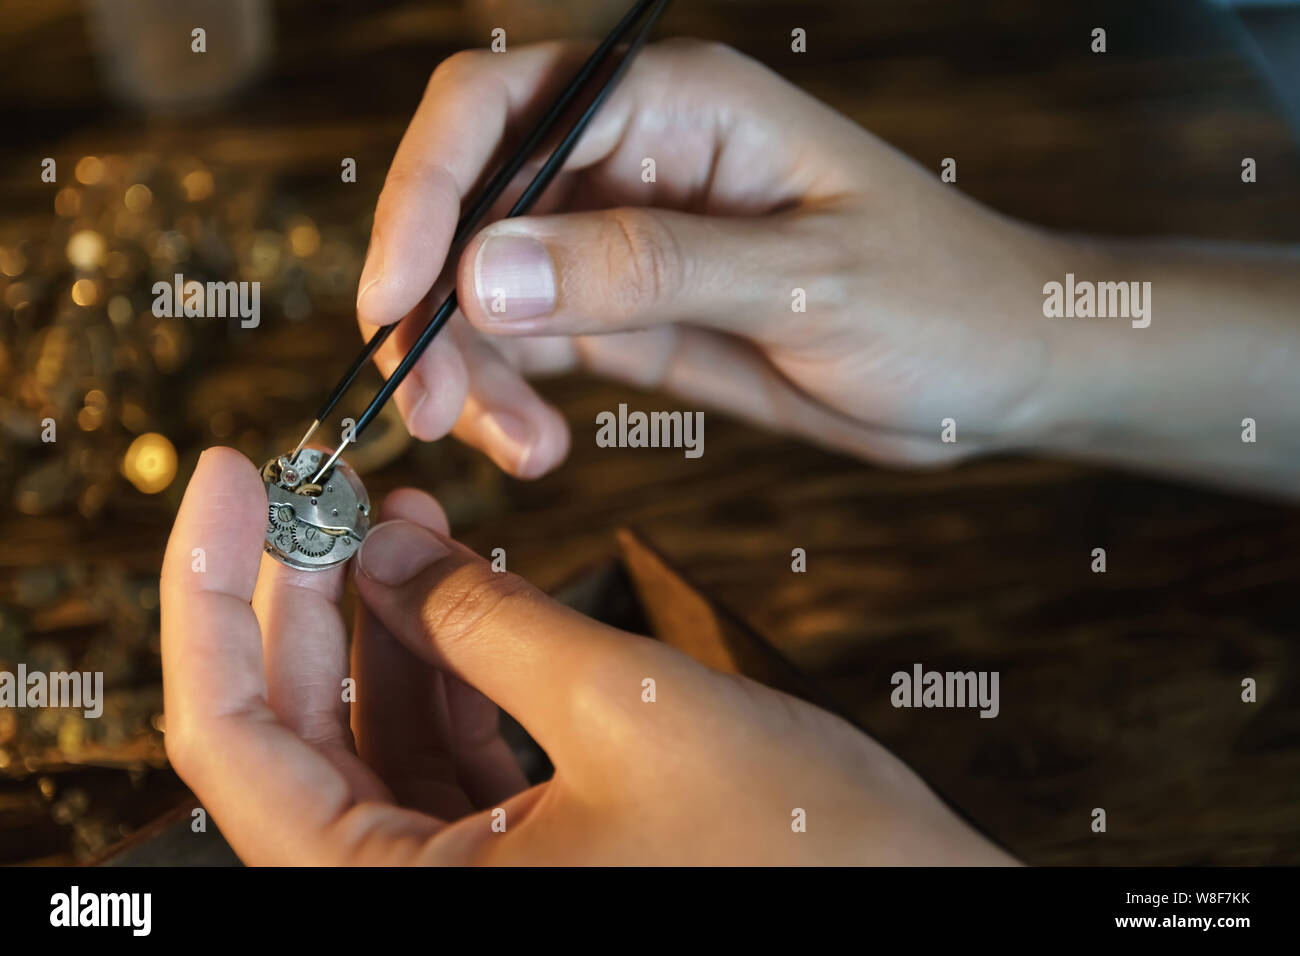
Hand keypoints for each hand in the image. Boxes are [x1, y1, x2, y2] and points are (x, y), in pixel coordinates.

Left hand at [161, 447, 1014, 863]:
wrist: (908, 908)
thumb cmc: (792, 857)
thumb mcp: (622, 710)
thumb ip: (486, 621)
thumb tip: (383, 547)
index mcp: (397, 899)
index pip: (229, 738)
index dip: (209, 591)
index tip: (229, 478)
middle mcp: (409, 898)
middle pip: (291, 728)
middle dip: (303, 592)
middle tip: (321, 484)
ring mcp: (465, 879)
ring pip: (369, 733)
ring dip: (380, 617)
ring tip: (398, 514)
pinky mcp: (520, 855)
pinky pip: (442, 748)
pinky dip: (447, 660)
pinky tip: (462, 579)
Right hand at [357, 39, 1072, 473]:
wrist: (998, 370)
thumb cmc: (940, 299)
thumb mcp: (803, 282)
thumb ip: (645, 269)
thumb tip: (483, 272)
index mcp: (677, 108)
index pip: (498, 112)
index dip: (424, 196)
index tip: (394, 301)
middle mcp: (637, 162)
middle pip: (472, 205)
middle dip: (431, 304)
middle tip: (426, 406)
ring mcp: (628, 242)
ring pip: (490, 288)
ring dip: (470, 367)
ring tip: (515, 450)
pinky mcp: (636, 313)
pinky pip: (536, 345)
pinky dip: (511, 396)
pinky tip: (532, 447)